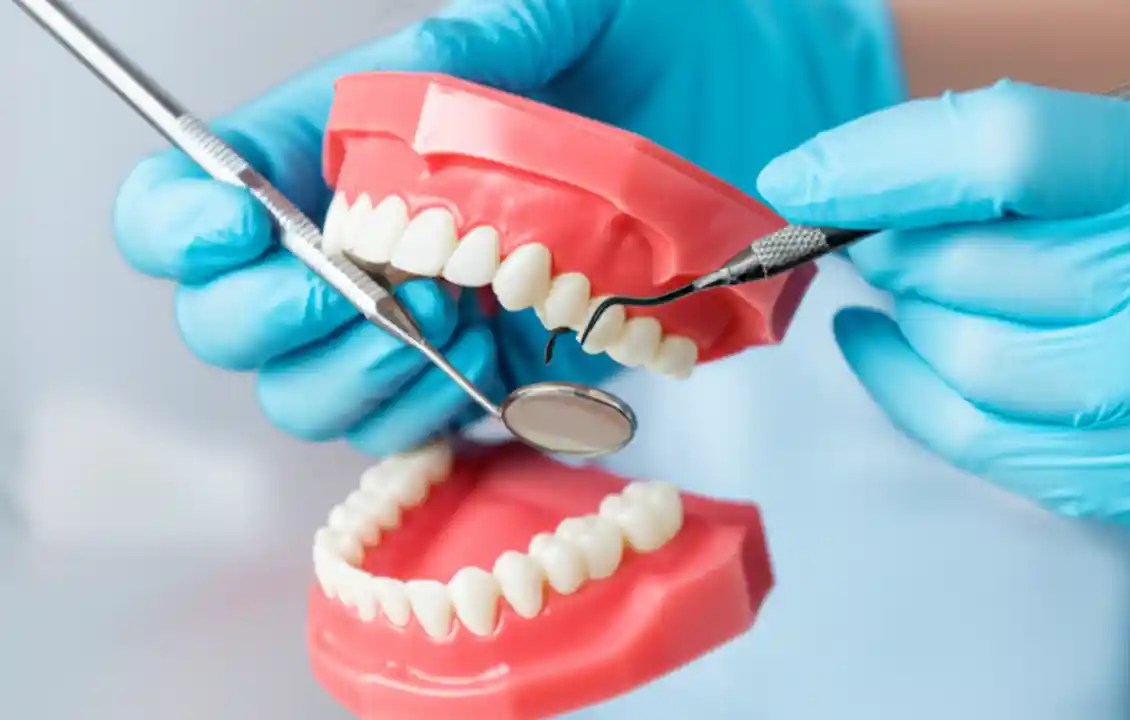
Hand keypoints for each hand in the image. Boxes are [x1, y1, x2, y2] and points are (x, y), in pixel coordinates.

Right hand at [113, 0, 900, 455]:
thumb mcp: (573, 9)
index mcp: (368, 132)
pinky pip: (414, 431)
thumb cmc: (689, 39)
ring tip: (450, 324)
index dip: (184, 220)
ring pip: (313, 391)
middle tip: (358, 287)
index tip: (237, 224)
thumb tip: (383, 98)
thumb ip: (471, 40)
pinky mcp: (504, 373)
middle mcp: (384, 231)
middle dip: (272, 318)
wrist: (792, 108)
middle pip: (235, 316)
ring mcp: (438, 312)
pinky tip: (485, 366)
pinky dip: (426, 415)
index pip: (211, 186)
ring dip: (357, 375)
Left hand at [758, 81, 1129, 535]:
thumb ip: (1026, 173)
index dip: (878, 160)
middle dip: (888, 244)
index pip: (1003, 150)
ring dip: (905, 317)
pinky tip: (882, 348)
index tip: (801, 175)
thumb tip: (860, 196)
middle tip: (869, 231)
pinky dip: (907, 389)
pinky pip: (981, 441)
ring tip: (905, 287)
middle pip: (965, 264)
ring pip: (962, 359)